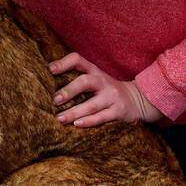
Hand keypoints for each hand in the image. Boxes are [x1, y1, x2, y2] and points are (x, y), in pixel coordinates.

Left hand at [48, 51, 162, 127]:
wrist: (137, 99)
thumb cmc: (106, 90)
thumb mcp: (95, 80)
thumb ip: (77, 80)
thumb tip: (47, 86)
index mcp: (94, 71)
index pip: (78, 60)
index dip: (63, 63)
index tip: (50, 70)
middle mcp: (103, 82)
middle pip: (85, 82)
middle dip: (69, 91)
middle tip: (55, 100)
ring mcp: (112, 97)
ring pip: (91, 104)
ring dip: (74, 112)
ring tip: (60, 118)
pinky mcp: (118, 111)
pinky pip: (102, 117)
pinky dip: (89, 121)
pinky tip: (77, 124)